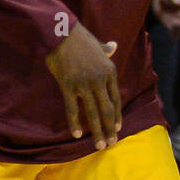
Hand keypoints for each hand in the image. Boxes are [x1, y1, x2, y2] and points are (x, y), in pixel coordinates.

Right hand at [44, 23, 120, 149]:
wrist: (61, 34)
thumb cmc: (80, 39)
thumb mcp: (98, 45)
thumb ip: (107, 50)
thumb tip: (113, 46)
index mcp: (110, 72)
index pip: (116, 99)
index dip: (117, 116)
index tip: (118, 128)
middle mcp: (100, 80)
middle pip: (107, 110)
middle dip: (110, 129)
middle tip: (111, 143)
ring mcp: (84, 84)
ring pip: (93, 113)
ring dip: (97, 131)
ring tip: (99, 145)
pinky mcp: (68, 86)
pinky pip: (73, 108)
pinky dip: (75, 122)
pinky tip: (77, 134)